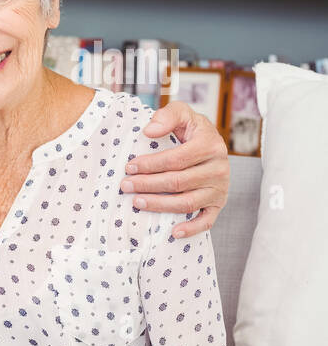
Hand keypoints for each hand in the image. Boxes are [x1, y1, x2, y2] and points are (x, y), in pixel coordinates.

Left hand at [121, 101, 228, 237]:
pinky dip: (192, 228)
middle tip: (125, 185)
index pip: (177, 159)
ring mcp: (220, 188)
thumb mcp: (181, 113)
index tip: (129, 167)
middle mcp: (219, 168)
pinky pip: (207, 220)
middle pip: (179, 182)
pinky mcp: (218, 203)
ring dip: (160, 205)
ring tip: (136, 202)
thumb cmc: (189, 129)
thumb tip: (149, 131)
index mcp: (211, 144)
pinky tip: (173, 232)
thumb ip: (168, 116)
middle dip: (148, 185)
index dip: (151, 164)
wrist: (208, 143)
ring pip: (187, 202)